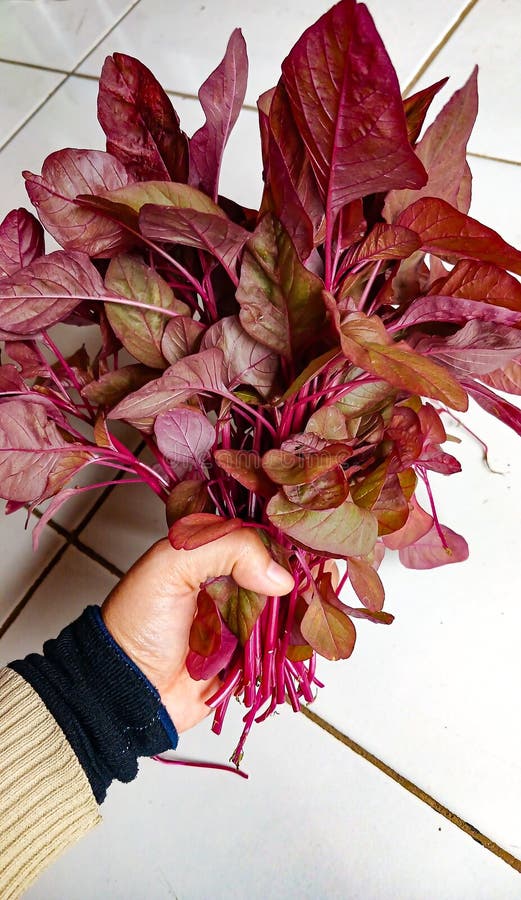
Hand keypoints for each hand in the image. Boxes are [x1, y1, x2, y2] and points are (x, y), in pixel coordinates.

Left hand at [101, 531, 293, 733]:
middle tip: (306, 591)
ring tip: (305, 618)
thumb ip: (226, 550)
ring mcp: (237, 620)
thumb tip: (281, 575)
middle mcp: (226, 583)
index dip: (280, 542)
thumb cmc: (138, 623)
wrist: (128, 690)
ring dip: (295, 616)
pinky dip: (291, 647)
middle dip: (294, 582)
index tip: (303, 550)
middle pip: (276, 574)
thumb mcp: (171, 566)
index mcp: (206, 553)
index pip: (255, 537)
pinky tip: (300, 642)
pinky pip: (279, 648)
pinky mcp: (246, 656)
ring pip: (283, 611)